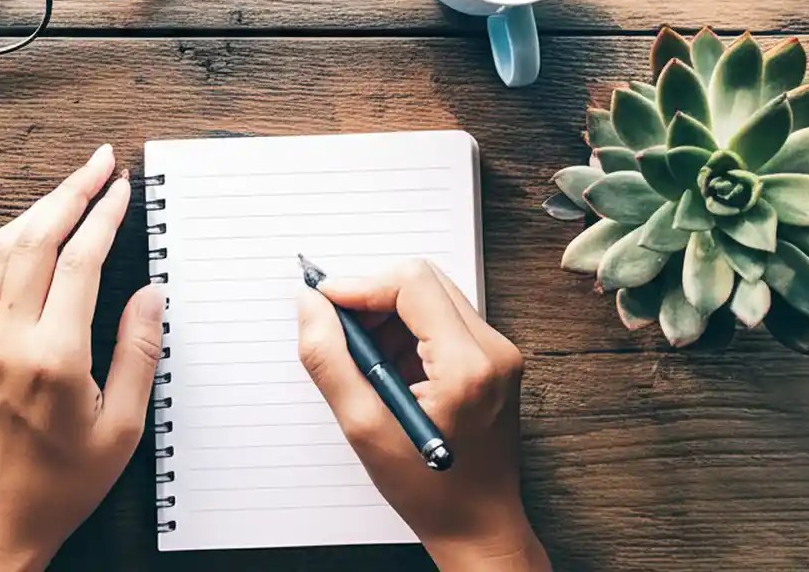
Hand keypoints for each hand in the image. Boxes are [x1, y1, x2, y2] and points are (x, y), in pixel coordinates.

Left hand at [0, 144, 165, 571]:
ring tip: (70, 186)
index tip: (123, 187)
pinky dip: (3, 241)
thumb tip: (151, 294)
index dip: (104, 215)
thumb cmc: (61, 481)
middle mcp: (8, 337)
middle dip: (72, 190)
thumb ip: (138, 353)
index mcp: (53, 356)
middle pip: (37, 238)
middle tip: (100, 160)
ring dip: (38, 208)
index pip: (80, 261)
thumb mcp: (122, 427)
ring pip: (2, 248)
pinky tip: (24, 231)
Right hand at [296, 260, 548, 570]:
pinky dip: (407, 333)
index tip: (325, 305)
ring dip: (388, 318)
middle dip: (372, 299)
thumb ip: (329, 360)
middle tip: (340, 335)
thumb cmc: (429, 491)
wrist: (479, 526)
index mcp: (467, 367)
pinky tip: (391, 372)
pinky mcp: (494, 360)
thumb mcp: (363, 428)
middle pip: (422, 283)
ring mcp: (498, 353)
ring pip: (432, 297)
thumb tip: (310, 306)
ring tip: (367, 365)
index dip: (360, 286)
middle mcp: (493, 350)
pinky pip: (443, 320)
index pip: (411, 284)